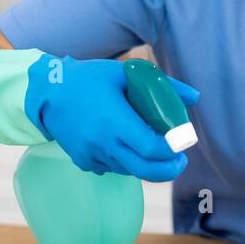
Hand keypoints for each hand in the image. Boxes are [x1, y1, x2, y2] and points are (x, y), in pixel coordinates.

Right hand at [25, 54, 199, 181]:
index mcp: (115, 120)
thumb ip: (164, 86)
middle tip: (179, 160)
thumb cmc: (89, 78)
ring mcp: (92, 155)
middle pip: (145, 169)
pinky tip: (127, 145)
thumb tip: (196, 97)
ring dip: (147, 164)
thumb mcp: (126, 73)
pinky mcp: (84, 161)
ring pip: (130, 170)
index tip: (183, 144)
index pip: (152, 148)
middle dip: (168, 169)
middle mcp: (103, 142)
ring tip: (154, 147)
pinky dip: (126, 161)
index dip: (172, 151)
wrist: (48, 92)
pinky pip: (113, 168)